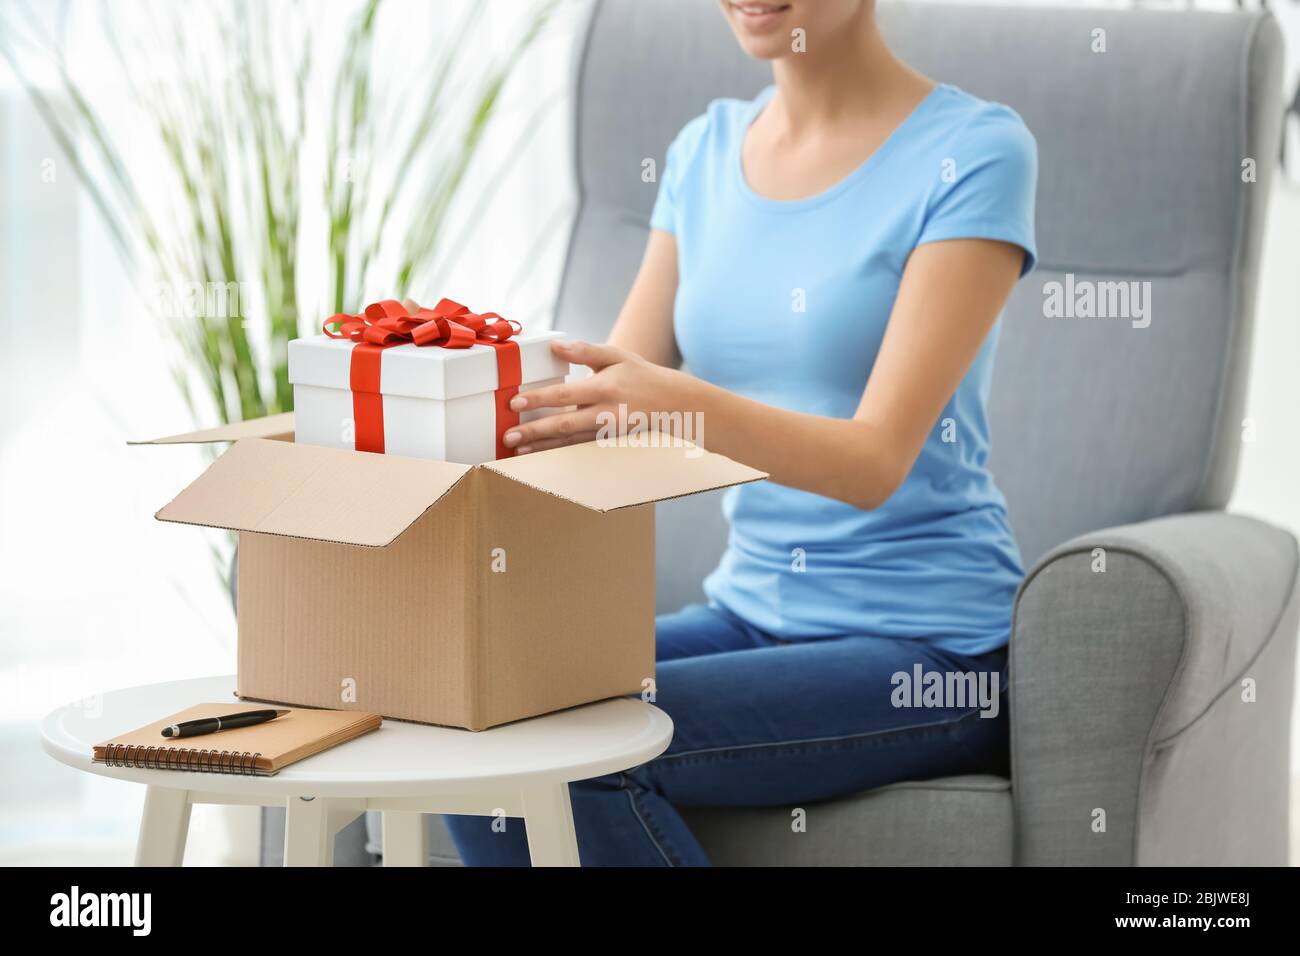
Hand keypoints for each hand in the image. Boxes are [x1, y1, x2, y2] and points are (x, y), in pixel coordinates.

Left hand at [503, 340, 689, 453]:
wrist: (673, 404)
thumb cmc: (640, 375)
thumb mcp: (617, 356)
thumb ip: (585, 351)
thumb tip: (554, 344)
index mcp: (605, 388)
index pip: (565, 394)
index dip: (539, 399)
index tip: (514, 402)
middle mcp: (606, 413)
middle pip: (564, 425)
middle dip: (534, 432)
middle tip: (508, 437)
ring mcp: (607, 433)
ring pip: (569, 443)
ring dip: (542, 447)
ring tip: (516, 450)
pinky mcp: (608, 443)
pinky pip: (578, 449)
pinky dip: (556, 452)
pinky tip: (537, 454)